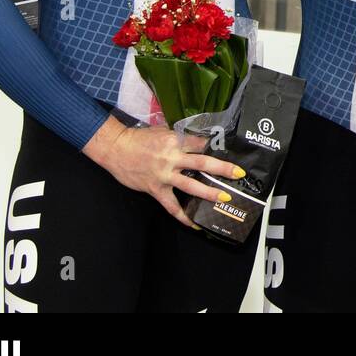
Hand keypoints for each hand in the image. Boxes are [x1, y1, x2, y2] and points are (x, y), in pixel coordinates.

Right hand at [84, 116, 246, 228]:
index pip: (201, 144)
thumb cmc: (139, 138)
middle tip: (238, 173)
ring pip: (191, 185)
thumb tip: (198, 140)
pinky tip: (195, 224)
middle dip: (222, 168)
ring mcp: (164, 175)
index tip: (230, 150)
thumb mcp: (162, 131)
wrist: (116, 148)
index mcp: (175, 141)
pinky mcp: (156, 189)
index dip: (216, 146)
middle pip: (202, 162)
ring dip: (209, 193)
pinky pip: (172, 206)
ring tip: (224, 198)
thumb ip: (180, 138)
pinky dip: (183, 216)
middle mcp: (172, 158)